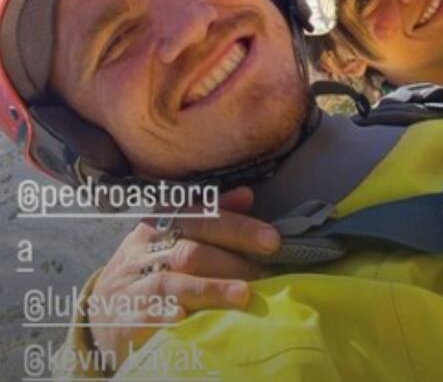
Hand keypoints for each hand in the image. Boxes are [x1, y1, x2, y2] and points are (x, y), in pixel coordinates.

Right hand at [86, 189, 278, 371]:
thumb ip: (209, 216)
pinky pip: (146, 313)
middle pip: (190, 250)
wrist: (101, 312)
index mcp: (158, 225)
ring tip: (243, 295)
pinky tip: (188, 318)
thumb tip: (247, 194)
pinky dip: (167, 314)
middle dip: (231, 261)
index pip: (201, 218)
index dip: (237, 226)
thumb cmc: (147, 270)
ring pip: (172, 282)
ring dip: (211, 288)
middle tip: (265, 273)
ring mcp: (131, 284)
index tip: (272, 239)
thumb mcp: (171, 238)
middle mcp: (143, 251)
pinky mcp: (123, 317)